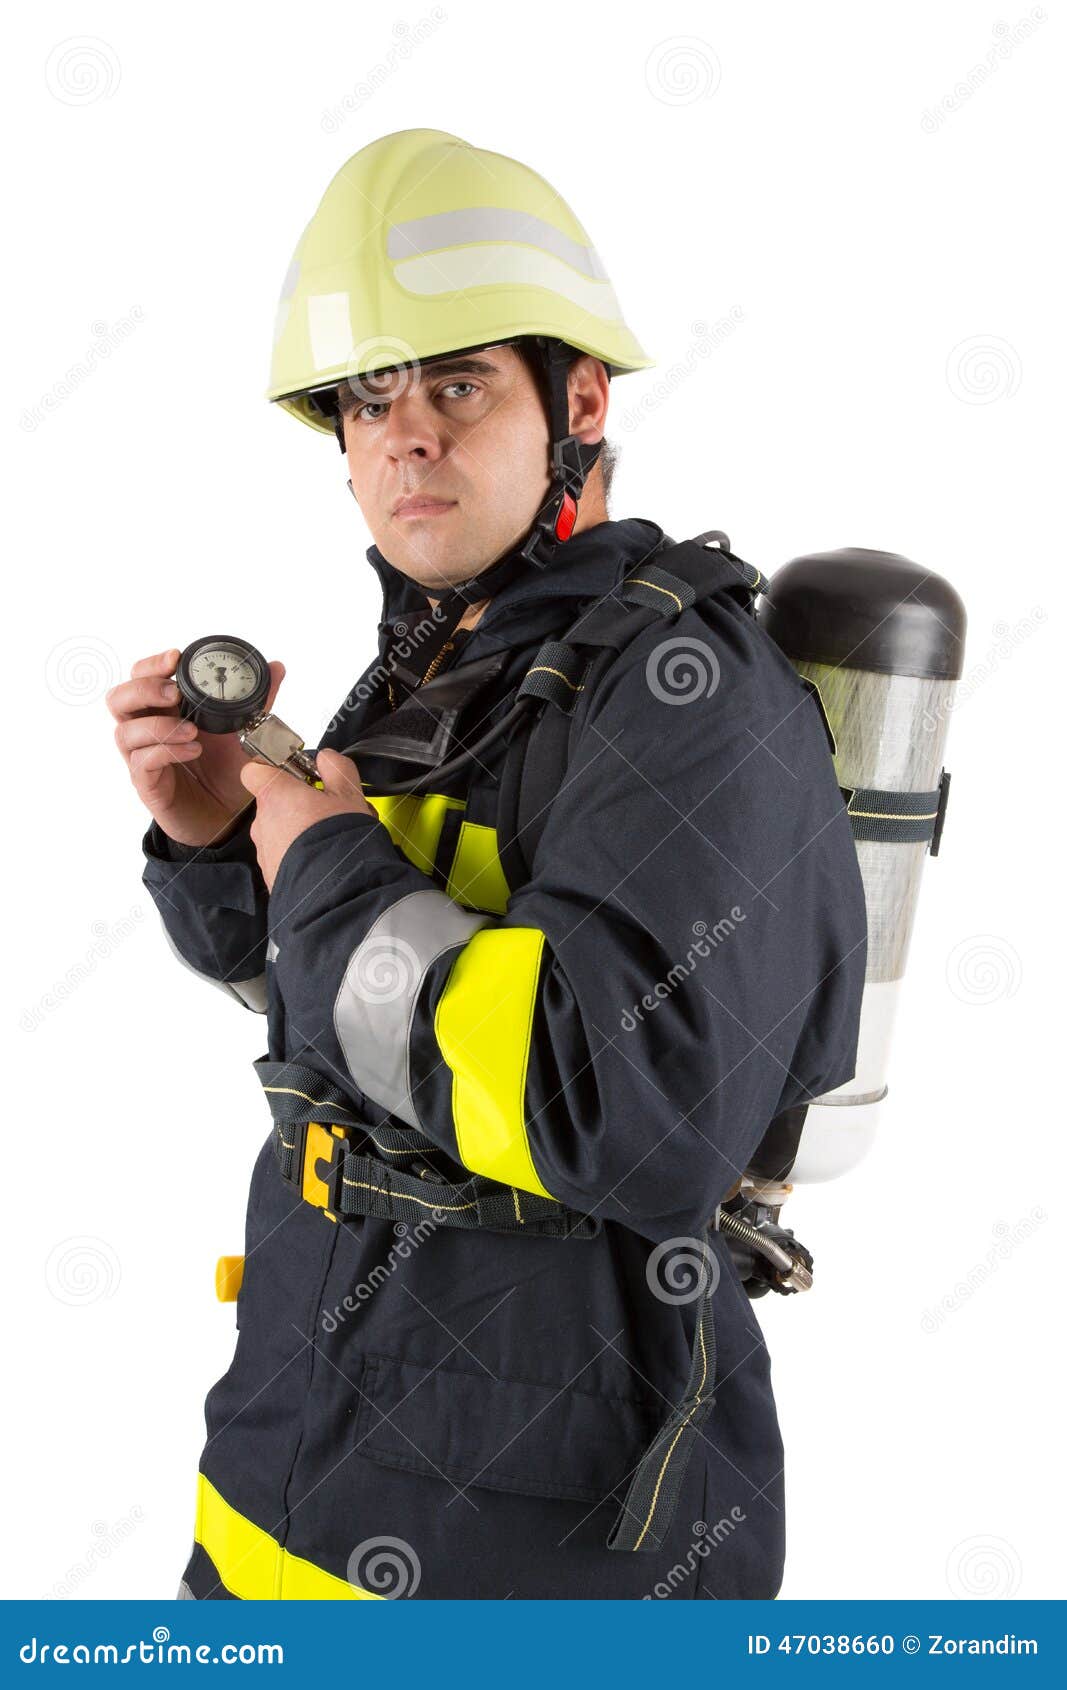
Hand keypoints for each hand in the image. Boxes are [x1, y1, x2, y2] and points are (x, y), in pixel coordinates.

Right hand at [108, 648, 285, 847]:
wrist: (229, 814)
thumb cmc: (226, 770)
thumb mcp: (246, 731)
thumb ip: (258, 700)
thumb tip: (275, 667)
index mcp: (165, 710)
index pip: (140, 677)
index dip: (151, 665)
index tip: (175, 658)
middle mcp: (147, 731)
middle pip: (119, 699)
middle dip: (144, 689)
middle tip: (174, 694)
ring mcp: (143, 758)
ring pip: (125, 732)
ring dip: (158, 725)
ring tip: (192, 731)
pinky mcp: (148, 784)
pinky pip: (142, 762)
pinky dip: (167, 752)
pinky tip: (193, 751)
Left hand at [241, 747, 374, 891]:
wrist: (336, 891)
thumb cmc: (339, 839)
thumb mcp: (349, 793)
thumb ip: (335, 767)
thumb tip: (327, 758)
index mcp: (275, 795)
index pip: (254, 769)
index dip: (273, 768)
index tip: (295, 773)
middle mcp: (262, 821)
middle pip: (273, 802)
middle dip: (295, 803)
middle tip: (325, 809)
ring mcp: (264, 850)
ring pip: (278, 830)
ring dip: (298, 829)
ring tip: (328, 837)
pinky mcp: (271, 873)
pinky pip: (281, 855)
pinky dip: (297, 853)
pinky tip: (321, 857)